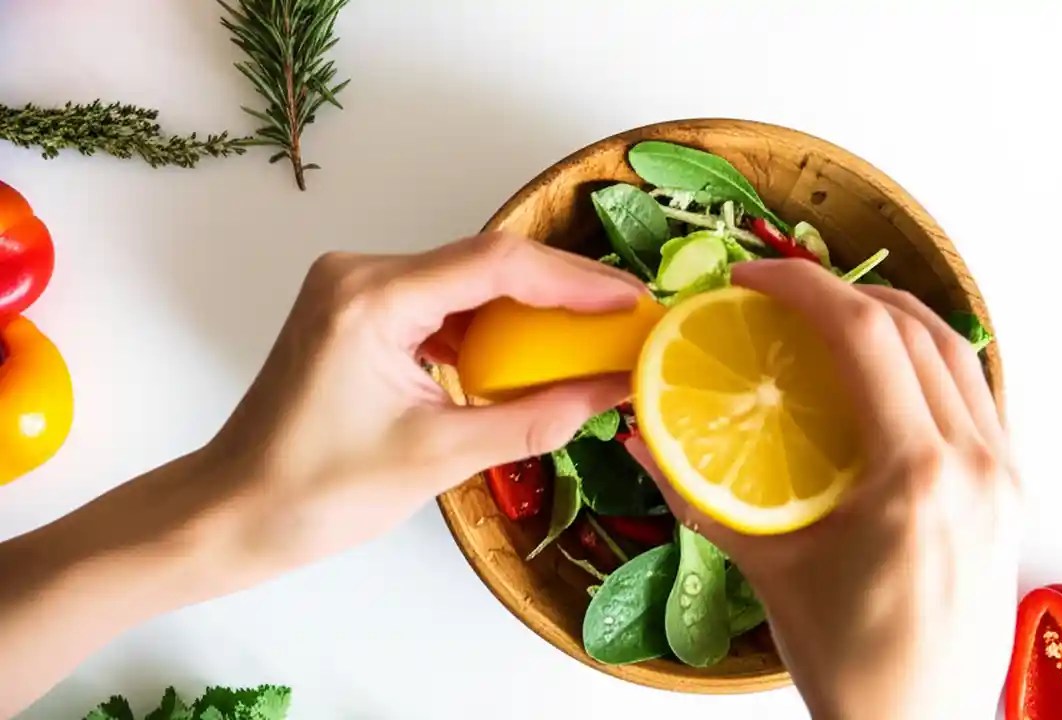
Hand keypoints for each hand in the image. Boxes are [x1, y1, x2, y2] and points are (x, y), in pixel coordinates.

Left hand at [204, 232, 642, 573]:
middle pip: (484, 262)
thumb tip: (614, 391)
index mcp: (370, 300)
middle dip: (560, 290)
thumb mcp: (441, 458)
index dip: (573, 279)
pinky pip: (442, 302)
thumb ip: (536, 418)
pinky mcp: (359, 310)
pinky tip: (529, 353)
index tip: (630, 301)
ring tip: (591, 336)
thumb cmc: (317, 493)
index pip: (494, 264)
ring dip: (528, 308)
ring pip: (467, 280)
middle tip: (624, 319)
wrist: (235, 511)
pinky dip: (490, 326)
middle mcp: (359, 274)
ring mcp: (355, 287)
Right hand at [628, 260, 1020, 719]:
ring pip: (959, 352)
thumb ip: (701, 497)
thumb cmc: (848, 665)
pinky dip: (928, 360)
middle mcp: (975, 464)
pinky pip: (976, 392)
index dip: (805, 287)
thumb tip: (640, 441)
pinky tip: (885, 373)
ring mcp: (1004, 476)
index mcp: (917, 477)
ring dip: (894, 317)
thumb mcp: (770, 572)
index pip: (867, 337)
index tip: (753, 279)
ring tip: (833, 316)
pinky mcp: (1012, 491)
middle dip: (844, 293)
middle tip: (784, 295)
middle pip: (917, 328)